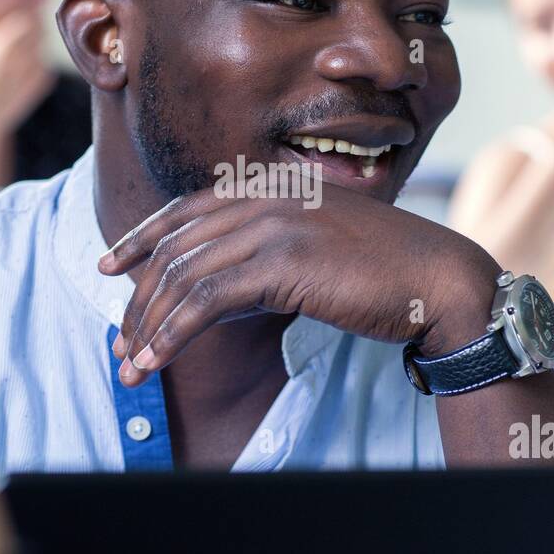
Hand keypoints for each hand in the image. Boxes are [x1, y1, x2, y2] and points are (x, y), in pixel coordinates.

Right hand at [0, 11, 53, 139]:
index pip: (26, 19)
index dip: (25, 14)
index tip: (20, 14)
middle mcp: (19, 57)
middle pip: (39, 31)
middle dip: (33, 28)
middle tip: (24, 29)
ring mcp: (30, 73)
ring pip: (43, 50)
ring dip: (36, 47)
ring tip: (22, 50)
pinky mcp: (38, 88)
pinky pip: (46, 69)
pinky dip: (39, 66)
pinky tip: (25, 69)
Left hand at [98, 182, 500, 383]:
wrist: (440, 279)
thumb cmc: (386, 273)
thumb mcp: (319, 248)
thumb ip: (271, 254)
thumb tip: (225, 290)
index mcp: (273, 187)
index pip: (188, 208)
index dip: (143, 238)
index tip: (113, 266)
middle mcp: (266, 197)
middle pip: (177, 246)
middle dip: (140, 298)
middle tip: (122, 343)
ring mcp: (273, 225)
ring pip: (183, 275)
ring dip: (149, 326)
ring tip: (133, 367)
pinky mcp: (281, 262)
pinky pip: (205, 300)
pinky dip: (172, 334)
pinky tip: (158, 360)